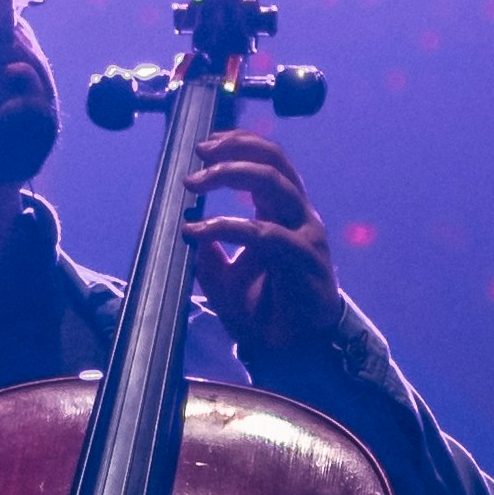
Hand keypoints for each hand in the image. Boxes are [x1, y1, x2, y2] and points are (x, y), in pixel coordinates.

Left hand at [182, 137, 348, 356]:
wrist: (293, 351)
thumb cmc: (264, 311)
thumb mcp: (223, 278)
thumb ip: (209, 253)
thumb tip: (188, 232)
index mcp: (283, 212)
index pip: (269, 161)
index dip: (239, 143)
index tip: (204, 144)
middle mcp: (298, 216)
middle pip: (273, 162)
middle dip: (233, 150)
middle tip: (197, 155)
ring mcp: (305, 234)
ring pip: (274, 185)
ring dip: (229, 175)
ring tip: (193, 184)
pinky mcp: (305, 259)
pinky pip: (266, 233)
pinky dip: (227, 226)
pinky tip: (199, 231)